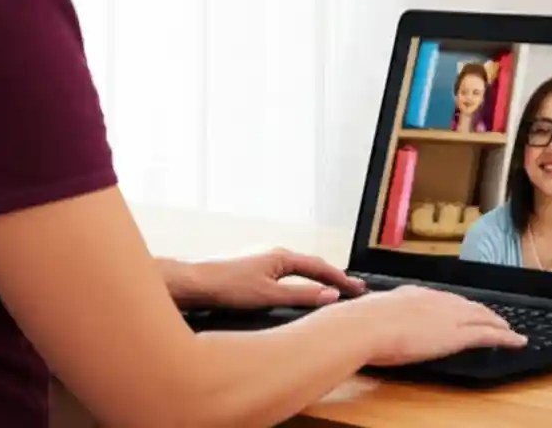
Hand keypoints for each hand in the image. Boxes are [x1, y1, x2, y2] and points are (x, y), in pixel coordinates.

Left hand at [179, 248, 366, 309]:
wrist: (192, 283)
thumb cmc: (227, 287)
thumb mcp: (269, 296)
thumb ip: (302, 296)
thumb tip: (331, 296)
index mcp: (282, 257)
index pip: (320, 267)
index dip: (341, 279)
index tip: (358, 289)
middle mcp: (274, 254)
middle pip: (311, 265)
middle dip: (333, 276)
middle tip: (352, 288)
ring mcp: (262, 260)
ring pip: (297, 269)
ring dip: (316, 278)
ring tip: (331, 288)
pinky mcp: (251, 269)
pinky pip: (284, 274)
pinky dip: (299, 281)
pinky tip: (296, 289)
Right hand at [339, 285, 527, 365]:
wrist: (367, 326)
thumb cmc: (361, 323)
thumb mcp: (372, 311)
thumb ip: (380, 314)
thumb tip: (373, 319)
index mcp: (416, 294)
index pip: (445, 299)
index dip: (459, 306)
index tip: (465, 310)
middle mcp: (437, 300)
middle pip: (468, 306)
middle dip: (484, 313)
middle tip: (496, 319)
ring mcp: (449, 316)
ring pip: (483, 318)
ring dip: (498, 323)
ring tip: (509, 330)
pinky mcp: (457, 335)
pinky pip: (488, 335)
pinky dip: (505, 337)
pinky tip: (516, 341)